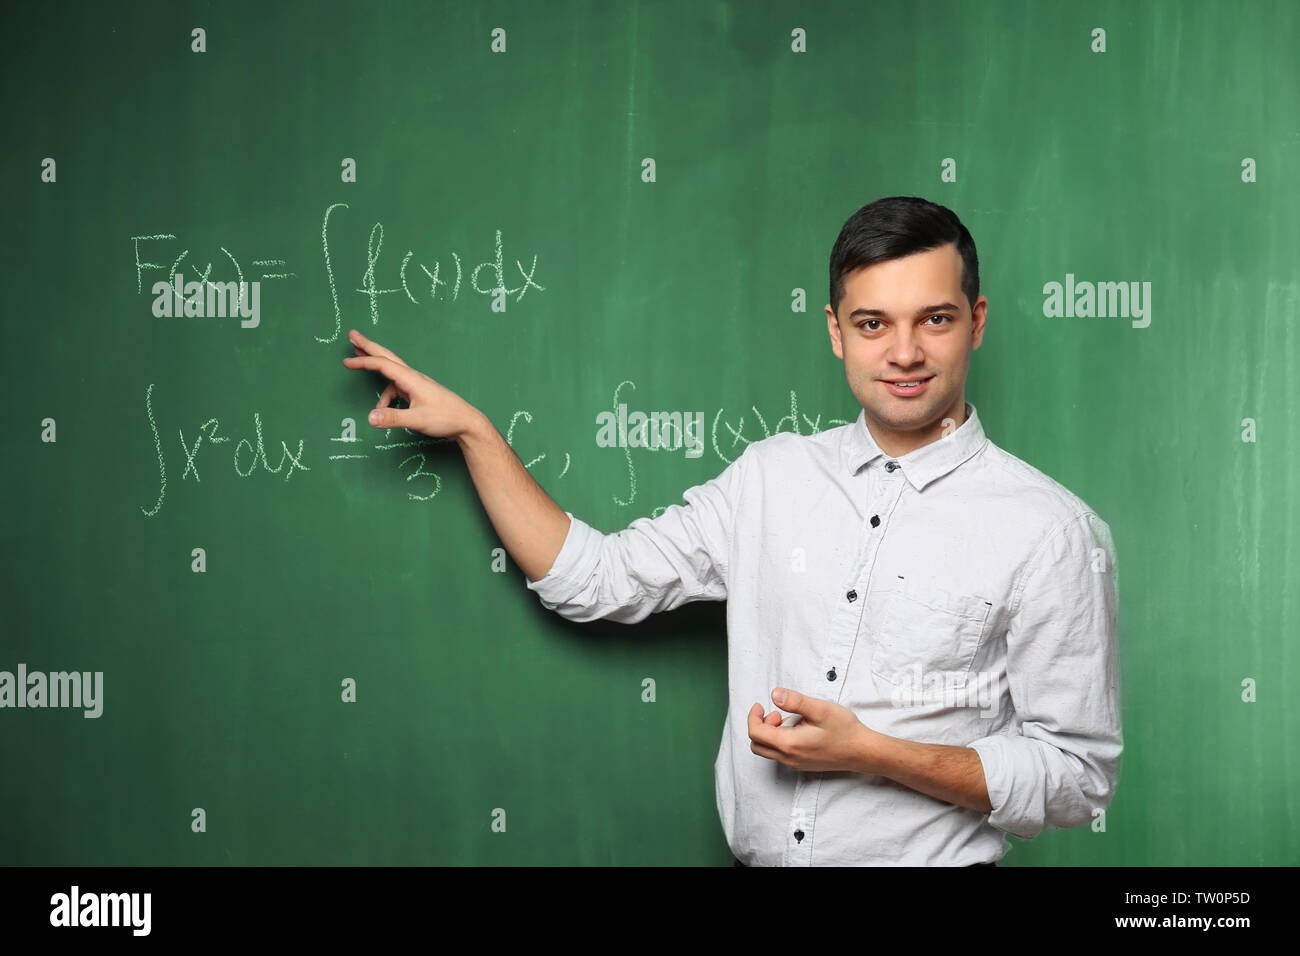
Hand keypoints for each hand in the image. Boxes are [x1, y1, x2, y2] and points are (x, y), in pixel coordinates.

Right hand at [342, 329, 482, 439]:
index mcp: (412, 379)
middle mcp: (413, 377)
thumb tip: (370, 417)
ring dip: (374, 370)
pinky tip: (383, 408)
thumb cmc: (446, 418)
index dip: (363, 362)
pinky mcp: (418, 392)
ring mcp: (416, 384)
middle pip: (387, 357)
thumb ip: (392, 418)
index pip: (383, 365)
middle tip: (352, 335)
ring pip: (391, 373)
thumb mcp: (417, 420)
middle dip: (368, 347)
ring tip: (355, 365)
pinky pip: (397, 389)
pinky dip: (387, 396)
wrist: (467, 423)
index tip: (346, 361)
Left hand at [748, 687, 878, 773]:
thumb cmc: (845, 731)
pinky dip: (781, 740)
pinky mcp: (803, 765)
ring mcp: (796, 764)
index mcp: (789, 744)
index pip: (756, 733)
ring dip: (771, 733)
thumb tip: (775, 694)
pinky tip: (800, 729)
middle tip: (776, 713)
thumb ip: (795, 701)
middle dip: (760, 726)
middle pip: (757, 745)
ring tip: (792, 719)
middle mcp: (789, 758)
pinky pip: (782, 754)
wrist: (863, 752)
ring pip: (769, 750)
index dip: (753, 716)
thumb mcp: (820, 709)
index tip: (760, 705)